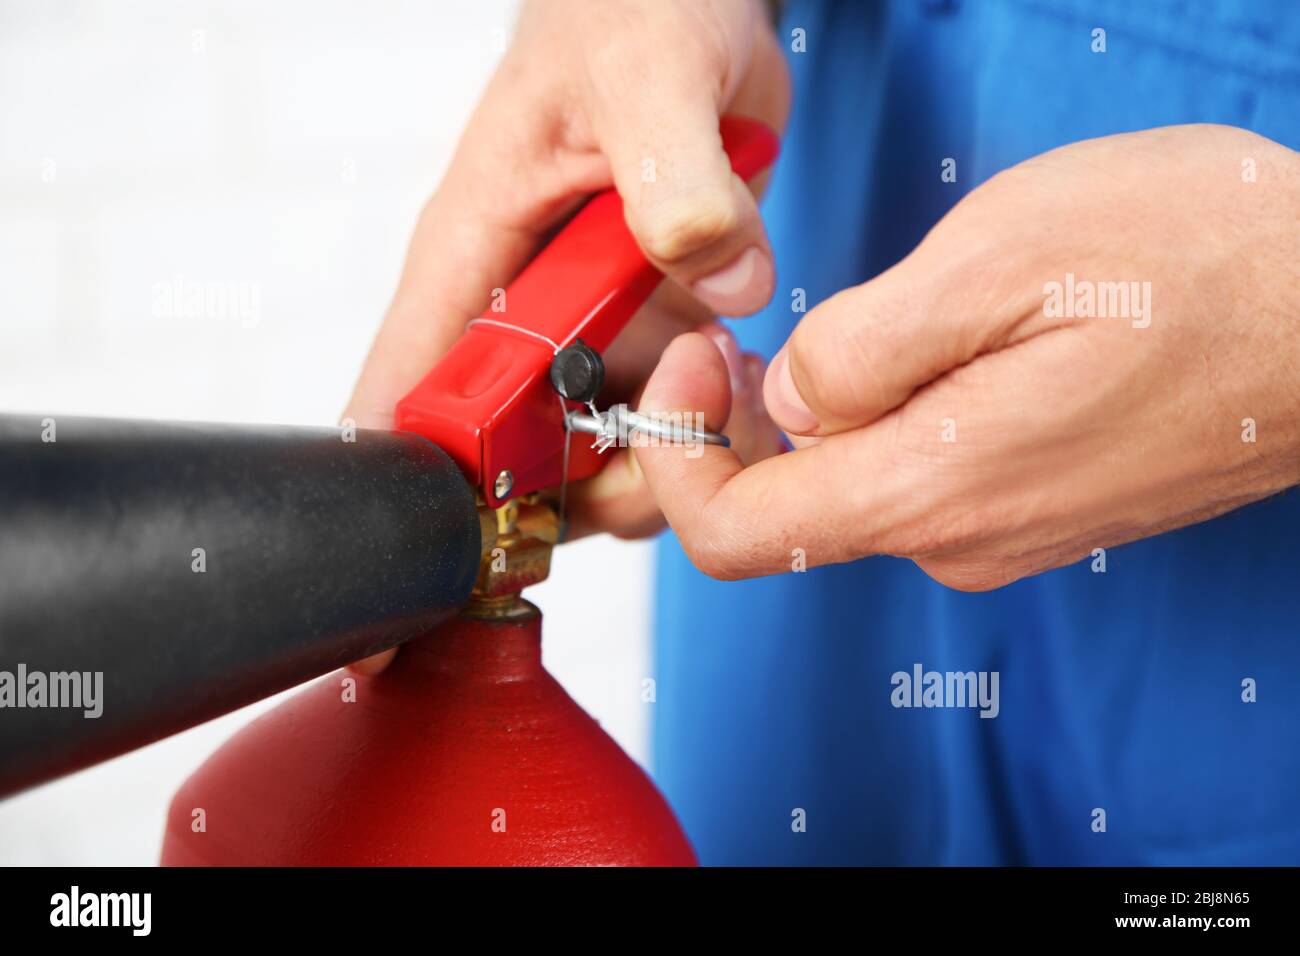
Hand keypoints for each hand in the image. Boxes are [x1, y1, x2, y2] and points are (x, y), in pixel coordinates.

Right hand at [347, 0, 788, 672]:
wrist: (688, 4)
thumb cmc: (629, 13)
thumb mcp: (648, 75)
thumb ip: (672, 177)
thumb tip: (712, 278)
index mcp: (474, 253)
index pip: (410, 395)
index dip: (406, 500)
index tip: (420, 582)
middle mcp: (522, 306)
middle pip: (517, 459)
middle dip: (586, 479)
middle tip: (658, 436)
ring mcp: (591, 324)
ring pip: (604, 448)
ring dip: (668, 444)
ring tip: (716, 372)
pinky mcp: (653, 325)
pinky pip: (672, 408)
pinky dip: (713, 412)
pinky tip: (740, 359)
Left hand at [633, 125, 1299, 588]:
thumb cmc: (1198, 262)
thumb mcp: (998, 258)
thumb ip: (862, 346)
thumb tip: (788, 398)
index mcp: (932, 488)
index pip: (735, 535)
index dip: (679, 452)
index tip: (696, 359)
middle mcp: (959, 538)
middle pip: (786, 510)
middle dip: (738, 422)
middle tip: (750, 328)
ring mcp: (1001, 533)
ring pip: (853, 486)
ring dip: (819, 413)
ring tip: (860, 321)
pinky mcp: (1034, 508)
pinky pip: (918, 475)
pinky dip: (884, 419)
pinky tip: (930, 347)